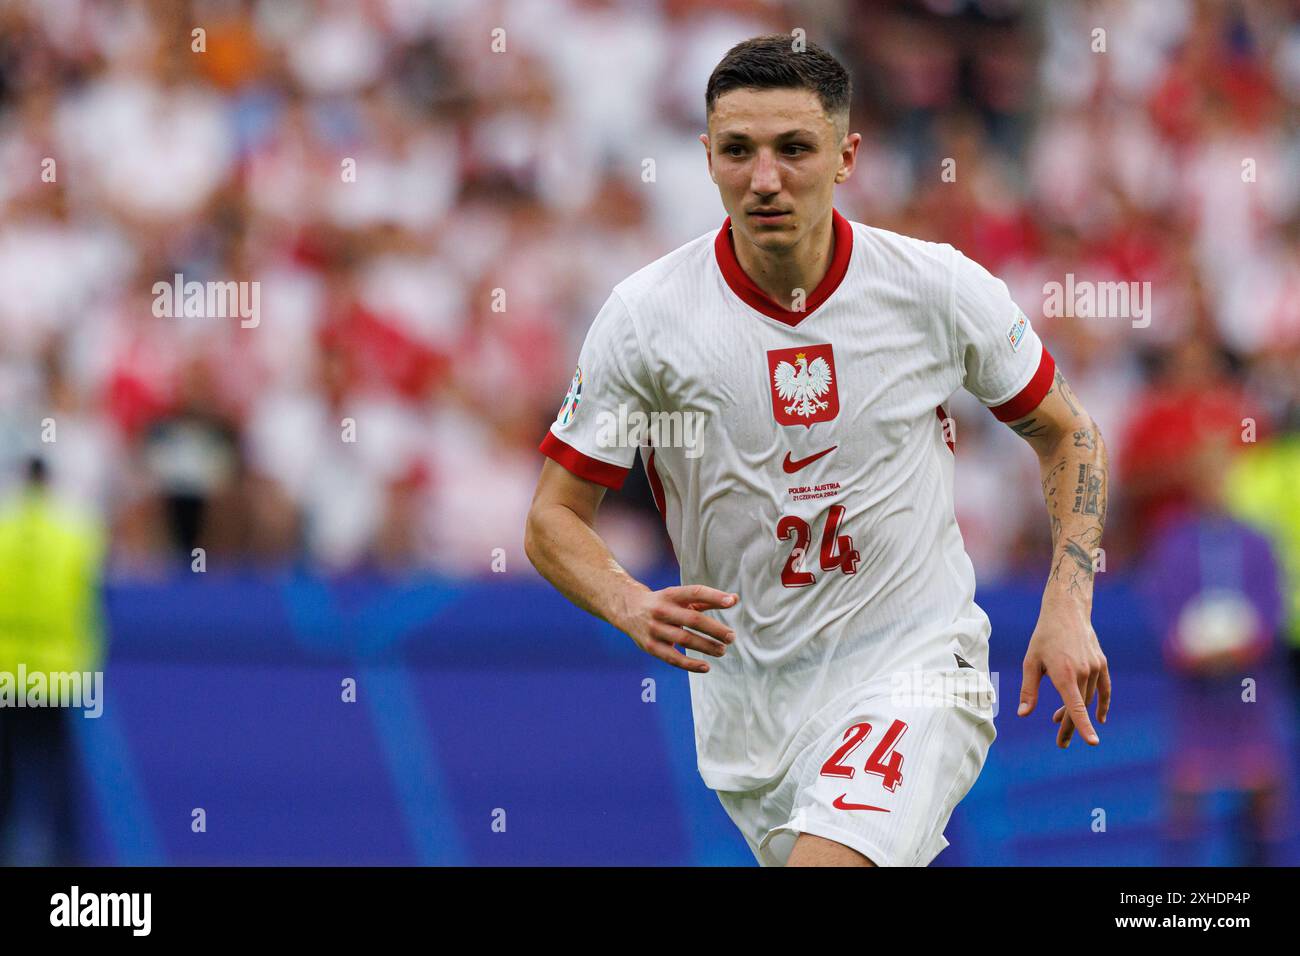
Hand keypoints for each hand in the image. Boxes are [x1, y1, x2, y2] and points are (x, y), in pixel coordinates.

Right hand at [613, 584, 738, 672]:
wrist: (627, 608)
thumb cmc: (663, 603)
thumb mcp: (680, 597)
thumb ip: (707, 599)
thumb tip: (735, 599)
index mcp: (671, 594)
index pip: (695, 592)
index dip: (714, 596)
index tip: (731, 602)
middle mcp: (662, 610)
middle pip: (693, 619)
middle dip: (714, 629)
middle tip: (731, 637)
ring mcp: (655, 629)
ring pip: (684, 640)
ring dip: (706, 646)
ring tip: (722, 650)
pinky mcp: (650, 646)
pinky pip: (672, 658)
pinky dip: (690, 664)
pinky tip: (706, 666)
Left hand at [1017, 603, 1109, 746]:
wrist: (1067, 612)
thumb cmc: (1044, 637)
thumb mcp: (1030, 662)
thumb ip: (1028, 690)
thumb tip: (1023, 714)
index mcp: (1065, 674)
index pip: (1076, 706)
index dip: (1083, 725)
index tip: (1093, 742)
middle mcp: (1084, 673)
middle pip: (1080, 708)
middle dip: (1070, 727)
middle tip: (1061, 743)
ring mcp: (1096, 668)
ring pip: (1089, 698)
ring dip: (1075, 712)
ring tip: (1058, 720)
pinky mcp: (1102, 664)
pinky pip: (1105, 689)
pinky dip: (1102, 704)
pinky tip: (1099, 717)